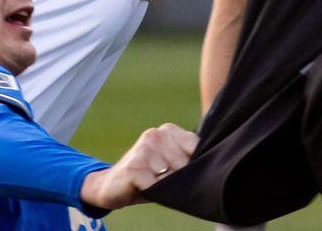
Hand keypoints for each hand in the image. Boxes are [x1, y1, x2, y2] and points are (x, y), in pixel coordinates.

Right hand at [80, 123, 196, 210]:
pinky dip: (152, 191)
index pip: (197, 149)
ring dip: (163, 186)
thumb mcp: (172, 164)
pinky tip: (141, 185)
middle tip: (160, 178)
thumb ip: (189, 158)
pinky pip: (157, 186)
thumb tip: (209, 167)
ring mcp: (144, 148)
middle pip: (185, 166)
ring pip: (172, 177)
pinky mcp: (134, 166)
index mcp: (169, 130)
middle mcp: (155, 134)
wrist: (112, 185)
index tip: (176, 170)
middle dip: (177, 178)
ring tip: (151, 181)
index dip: (191, 167)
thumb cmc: (149, 177)